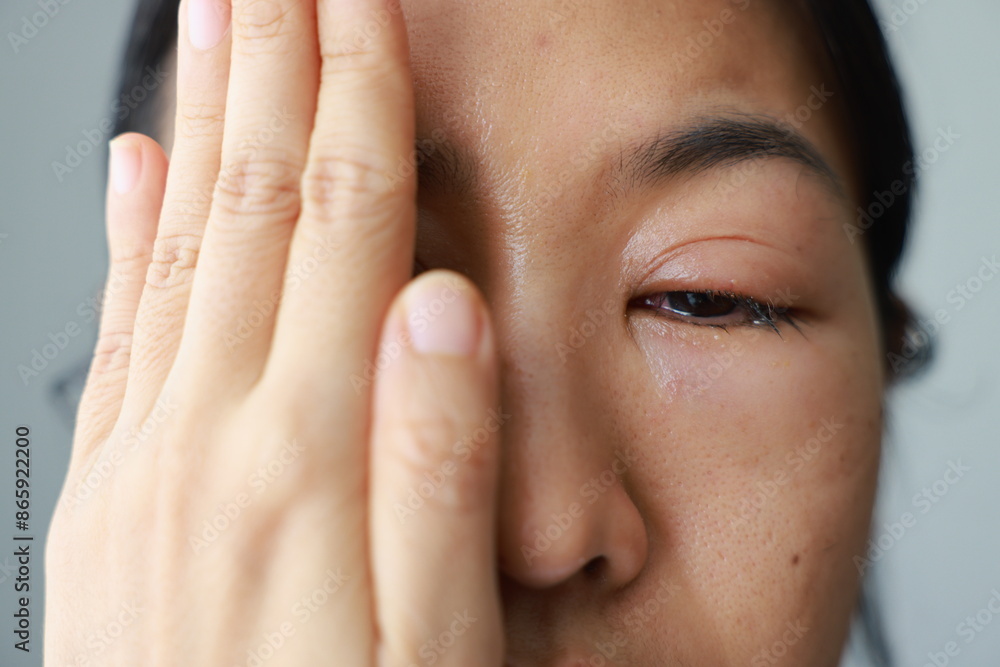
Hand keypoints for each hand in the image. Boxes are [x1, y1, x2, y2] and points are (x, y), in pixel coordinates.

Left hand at [44, 0, 502, 663]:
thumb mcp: (436, 641)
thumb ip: (438, 467)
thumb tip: (443, 314)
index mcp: (303, 458)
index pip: (340, 230)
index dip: (353, 104)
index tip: (359, 8)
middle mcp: (208, 439)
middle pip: (250, 207)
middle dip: (271, 69)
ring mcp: (143, 462)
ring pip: (180, 243)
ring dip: (206, 118)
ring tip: (219, 22)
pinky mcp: (108, 496)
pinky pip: (123, 328)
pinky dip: (131, 231)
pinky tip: (139, 168)